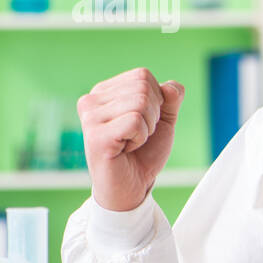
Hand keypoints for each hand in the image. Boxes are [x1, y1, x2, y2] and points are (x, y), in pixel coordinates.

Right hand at [78, 67, 184, 211]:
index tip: (143, 122)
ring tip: (131, 142)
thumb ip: (170, 99)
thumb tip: (171, 86)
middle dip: (154, 114)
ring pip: (140, 103)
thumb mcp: (163, 121)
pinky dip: (141, 137)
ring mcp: (90, 117)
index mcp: (104, 92)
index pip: (143, 75)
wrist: (132, 187)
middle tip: (139, 135)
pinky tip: (126, 149)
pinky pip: (136, 122)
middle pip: (142, 87)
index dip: (157, 100)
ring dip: (148, 128)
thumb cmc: (143, 153)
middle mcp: (91, 100)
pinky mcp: (96, 136)